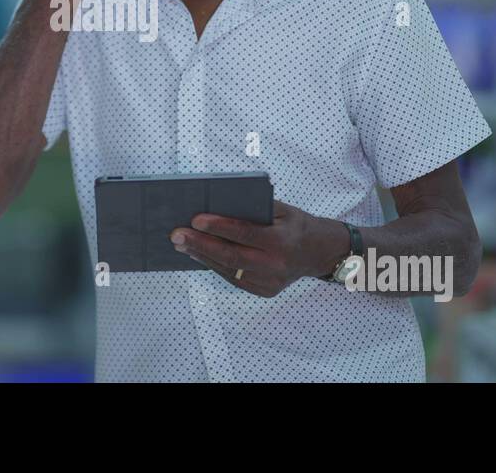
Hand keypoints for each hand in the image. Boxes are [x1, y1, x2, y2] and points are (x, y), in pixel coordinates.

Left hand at [170, 201, 349, 296]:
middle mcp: (276, 265)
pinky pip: (233, 278)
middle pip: (231, 256)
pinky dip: (214, 265)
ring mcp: (269, 282)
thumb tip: (217, 204)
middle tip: (176, 235)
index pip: (245, 234)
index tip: (195, 219)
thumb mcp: (282, 210)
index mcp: (282, 242)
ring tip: (181, 243)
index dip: (219, 227)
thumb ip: (254, 208)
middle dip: (200, 244)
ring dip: (201, 256)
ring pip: (228, 270)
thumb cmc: (296, 225)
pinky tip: (198, 254)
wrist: (319, 253)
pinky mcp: (264, 291)